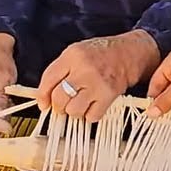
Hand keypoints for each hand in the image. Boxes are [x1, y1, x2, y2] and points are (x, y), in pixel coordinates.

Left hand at [36, 30, 160, 122]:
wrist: (128, 54)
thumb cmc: (99, 54)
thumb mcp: (75, 53)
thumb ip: (58, 71)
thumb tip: (44, 97)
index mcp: (72, 56)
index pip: (49, 79)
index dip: (42, 95)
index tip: (43, 103)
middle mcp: (84, 69)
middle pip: (60, 97)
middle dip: (57, 106)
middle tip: (62, 105)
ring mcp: (97, 83)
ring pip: (74, 110)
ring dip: (73, 111)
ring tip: (78, 104)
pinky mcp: (109, 96)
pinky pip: (91, 116)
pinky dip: (89, 115)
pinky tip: (91, 105)